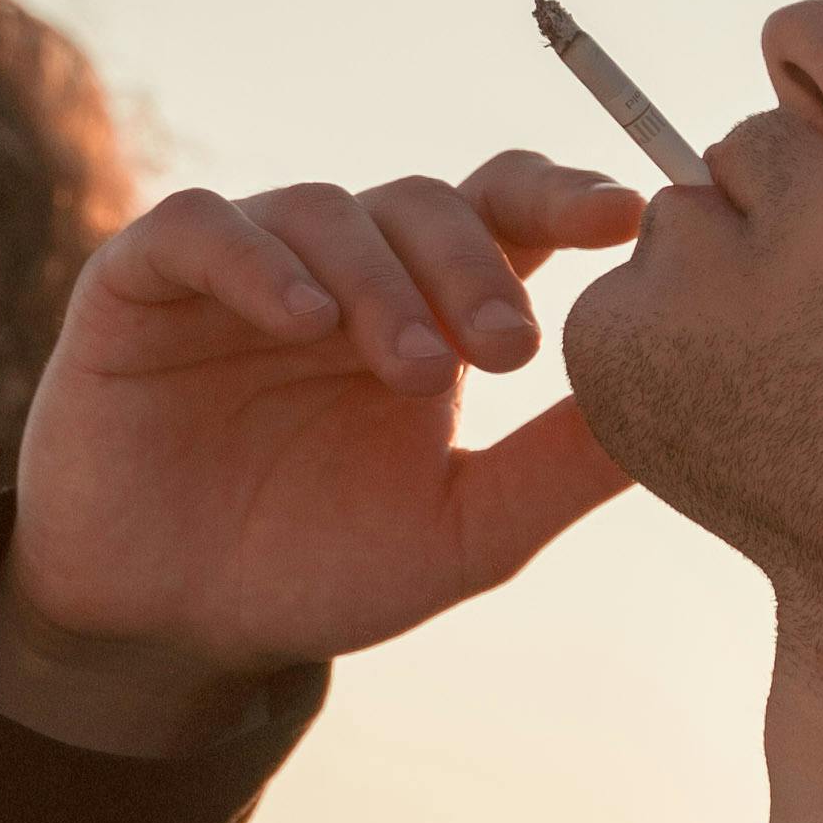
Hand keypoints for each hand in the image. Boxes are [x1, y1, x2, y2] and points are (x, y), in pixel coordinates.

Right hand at [0, 152, 643, 750]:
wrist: (171, 626)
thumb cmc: (318, 567)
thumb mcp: (462, 531)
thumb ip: (558, 468)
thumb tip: (679, 408)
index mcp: (425, 306)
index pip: (504, 211)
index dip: (564, 195)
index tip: (628, 217)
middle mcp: (341, 268)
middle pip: (425, 202)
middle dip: (477, 266)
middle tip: (510, 351)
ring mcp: (243, 267)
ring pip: (327, 211)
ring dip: (382, 282)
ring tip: (417, 371)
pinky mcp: (143, 281)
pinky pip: (201, 230)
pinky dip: (259, 262)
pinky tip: (306, 320)